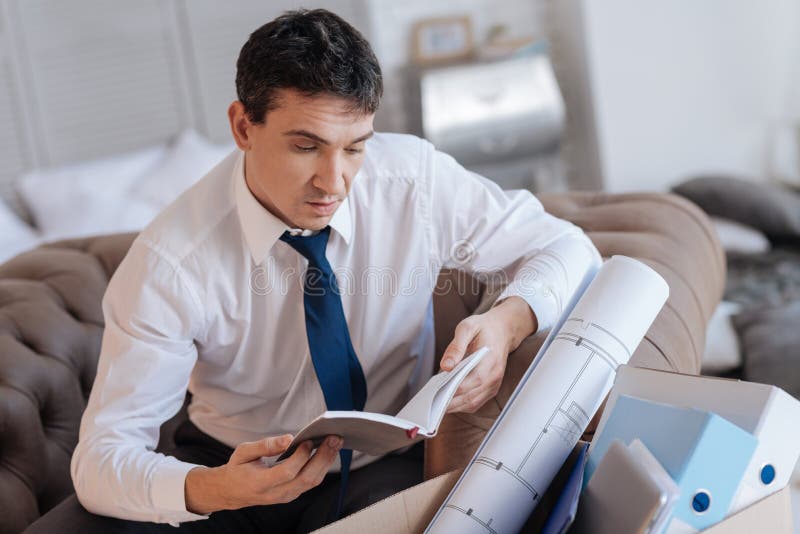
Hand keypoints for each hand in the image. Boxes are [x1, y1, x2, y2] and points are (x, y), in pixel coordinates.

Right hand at [185, 433, 342, 513]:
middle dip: (323, 457)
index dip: (300, 457)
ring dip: (326, 461)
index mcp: (260, 483)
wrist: (233, 491)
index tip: (308, 440)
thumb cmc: (238, 469)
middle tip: (334, 438)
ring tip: (335, 442)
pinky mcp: (292, 494)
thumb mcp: (243, 452)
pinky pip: (311, 482)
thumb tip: (288, 438)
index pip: (287, 472)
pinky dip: (322, 467)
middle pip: (305, 479)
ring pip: (312, 482)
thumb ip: (265, 445)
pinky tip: (327, 452)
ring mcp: (286, 496)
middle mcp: (275, 493)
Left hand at [442, 296, 536, 413]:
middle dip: (449, 402)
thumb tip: (446, 366)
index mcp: (489, 361)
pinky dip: (461, 405)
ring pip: (472, 404)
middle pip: (469, 397)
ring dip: (454, 406)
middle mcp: (494, 376)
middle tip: (430, 402)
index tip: (434, 393)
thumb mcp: (467, 328)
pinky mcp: (491, 389)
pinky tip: (448, 400)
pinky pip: (476, 403)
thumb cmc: (483, 328)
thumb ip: (456, 347)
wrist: (502, 330)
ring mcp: (494, 384)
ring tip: (436, 403)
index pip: (470, 382)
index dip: (452, 390)